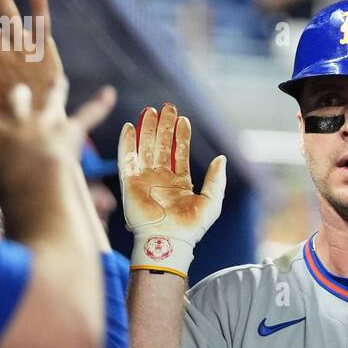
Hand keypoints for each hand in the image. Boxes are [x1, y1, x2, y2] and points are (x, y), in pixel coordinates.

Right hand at [0, 81, 115, 196]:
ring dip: (57, 89)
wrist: (32, 174)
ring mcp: (48, 118)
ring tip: (61, 79)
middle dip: (16, 94)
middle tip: (16, 88)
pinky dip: (100, 105)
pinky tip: (112, 94)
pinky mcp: (71, 128)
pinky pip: (89, 114)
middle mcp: (20, 115)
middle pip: (16, 98)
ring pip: (53, 97)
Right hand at [119, 103, 227, 277]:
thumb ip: (216, 180)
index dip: (181, 135)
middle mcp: (160, 178)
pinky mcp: (129, 184)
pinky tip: (129, 127)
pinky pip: (126, 159)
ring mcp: (144, 180)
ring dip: (147, 129)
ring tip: (150, 110)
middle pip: (161, 145)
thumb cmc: (191, 227)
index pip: (178, 152)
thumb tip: (221, 158)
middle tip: (167, 106)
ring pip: (145, 147)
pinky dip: (127, 142)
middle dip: (164, 126)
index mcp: (179, 182)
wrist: (168, 241)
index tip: (183, 119)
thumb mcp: (211, 202)